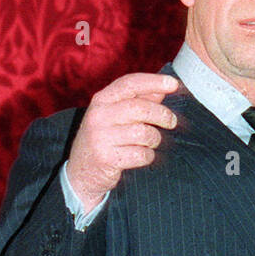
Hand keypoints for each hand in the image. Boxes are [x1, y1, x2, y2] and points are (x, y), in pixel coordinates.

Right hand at [67, 73, 178, 210]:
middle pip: (140, 108)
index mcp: (101, 100)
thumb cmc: (103, 140)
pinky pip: (141, 154)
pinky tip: (140, 156)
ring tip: (151, 142)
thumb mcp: (114, 116)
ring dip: (154, 139)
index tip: (174, 84)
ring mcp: (100, 137)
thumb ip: (138, 101)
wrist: (80, 174)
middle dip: (162, 114)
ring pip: (143, 132)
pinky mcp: (106, 158)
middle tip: (171, 121)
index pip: (129, 83)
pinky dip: (147, 156)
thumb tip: (162, 89)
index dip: (154, 82)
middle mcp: (98, 116)